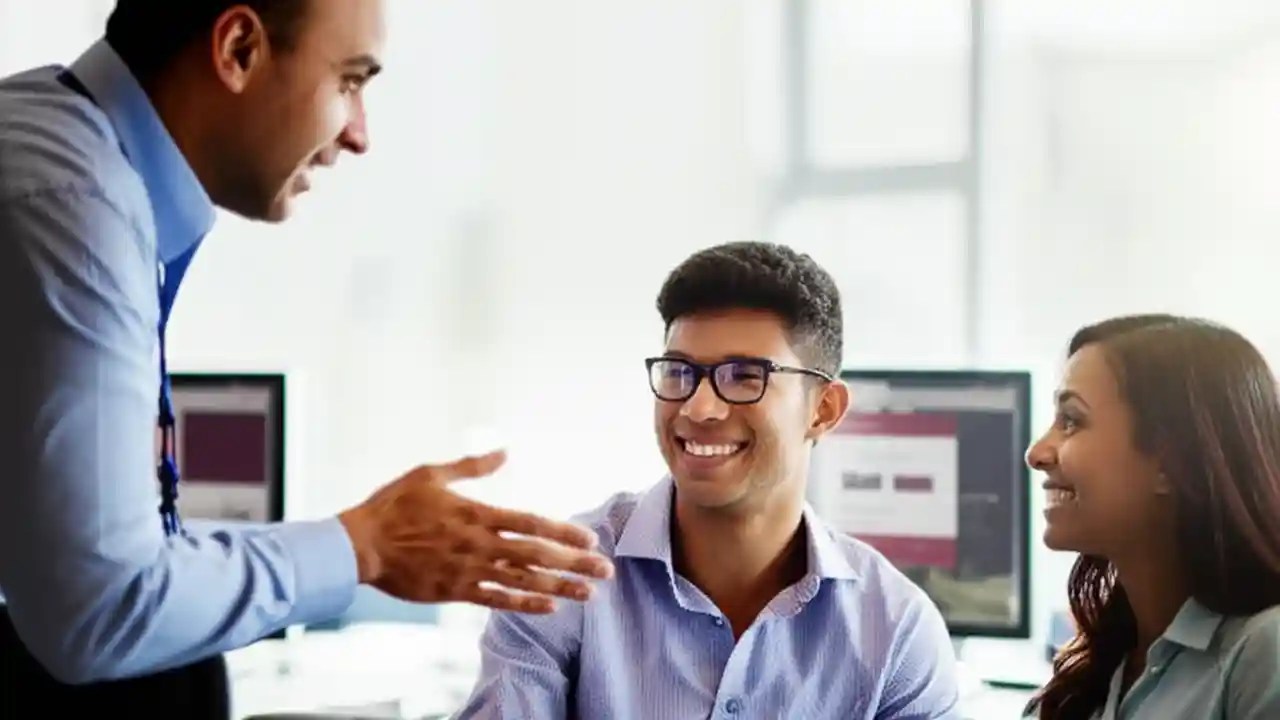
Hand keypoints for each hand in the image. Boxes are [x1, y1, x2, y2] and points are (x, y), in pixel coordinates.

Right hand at [338, 450, 613, 612]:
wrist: (359, 545)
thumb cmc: (393, 505)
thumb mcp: (430, 474)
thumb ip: (471, 466)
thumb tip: (503, 452)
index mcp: (475, 514)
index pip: (530, 524)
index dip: (563, 532)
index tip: (589, 538)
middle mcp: (478, 545)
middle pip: (536, 555)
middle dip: (574, 563)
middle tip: (605, 569)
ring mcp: (467, 571)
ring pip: (523, 581)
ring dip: (560, 586)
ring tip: (589, 593)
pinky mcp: (454, 592)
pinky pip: (496, 600)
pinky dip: (524, 603)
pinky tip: (550, 606)